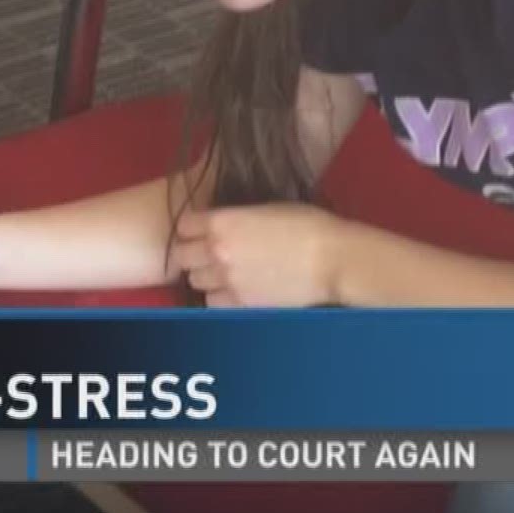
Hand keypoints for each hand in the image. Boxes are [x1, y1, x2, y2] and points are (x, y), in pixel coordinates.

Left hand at [166, 203, 347, 307]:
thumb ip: (236, 217)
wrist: (332, 258)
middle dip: (192, 254)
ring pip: (195, 281)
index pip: (183, 226)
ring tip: (224, 273)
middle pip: (181, 256)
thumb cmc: (307, 225)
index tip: (200, 231)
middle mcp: (215, 251)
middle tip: (208, 254)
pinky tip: (235, 291)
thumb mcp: (265, 208)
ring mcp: (226, 280)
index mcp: (221, 222)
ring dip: (206, 276)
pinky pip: (212, 303)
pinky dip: (220, 297)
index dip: (192, 228)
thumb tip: (224, 223)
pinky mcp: (240, 304)